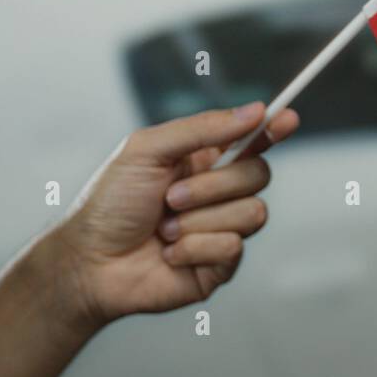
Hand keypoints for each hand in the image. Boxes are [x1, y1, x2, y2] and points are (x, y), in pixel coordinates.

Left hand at [48, 101, 300, 327]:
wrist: (88, 263)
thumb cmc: (109, 204)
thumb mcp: (147, 150)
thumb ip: (202, 128)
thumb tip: (256, 111)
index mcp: (203, 161)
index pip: (253, 140)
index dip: (275, 129)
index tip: (288, 119)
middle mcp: (219, 194)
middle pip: (259, 175)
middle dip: (214, 186)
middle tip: (171, 197)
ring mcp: (223, 230)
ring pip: (253, 213)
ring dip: (200, 220)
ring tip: (164, 229)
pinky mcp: (221, 266)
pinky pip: (233, 248)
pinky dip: (195, 248)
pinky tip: (169, 254)